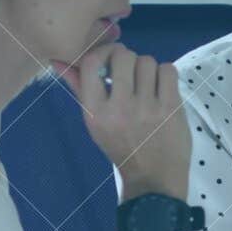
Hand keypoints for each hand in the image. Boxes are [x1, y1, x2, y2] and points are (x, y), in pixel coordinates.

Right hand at [59, 44, 189, 197]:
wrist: (153, 178)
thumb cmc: (120, 146)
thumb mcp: (94, 121)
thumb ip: (79, 87)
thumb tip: (60, 59)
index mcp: (95, 112)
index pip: (91, 62)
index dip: (103, 53)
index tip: (109, 62)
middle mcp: (119, 108)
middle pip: (123, 56)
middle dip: (127, 60)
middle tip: (130, 76)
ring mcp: (147, 107)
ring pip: (147, 61)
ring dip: (147, 70)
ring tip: (147, 87)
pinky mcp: (171, 107)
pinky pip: (167, 69)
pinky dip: (165, 75)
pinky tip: (161, 90)